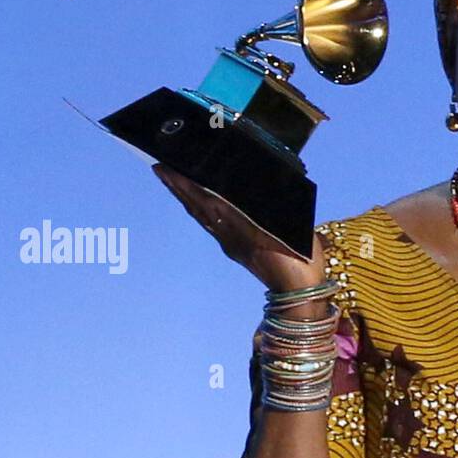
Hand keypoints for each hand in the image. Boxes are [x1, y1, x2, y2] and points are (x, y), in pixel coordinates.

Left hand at [151, 163, 326, 292]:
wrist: (295, 291)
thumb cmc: (298, 255)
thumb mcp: (289, 223)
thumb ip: (270, 205)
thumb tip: (255, 187)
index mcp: (239, 224)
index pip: (205, 199)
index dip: (185, 183)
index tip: (166, 166)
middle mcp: (227, 233)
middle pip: (196, 206)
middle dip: (176, 185)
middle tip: (158, 166)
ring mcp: (228, 243)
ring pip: (200, 216)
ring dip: (183, 197)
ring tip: (170, 179)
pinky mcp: (232, 250)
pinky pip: (209, 225)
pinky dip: (197, 210)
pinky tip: (195, 204)